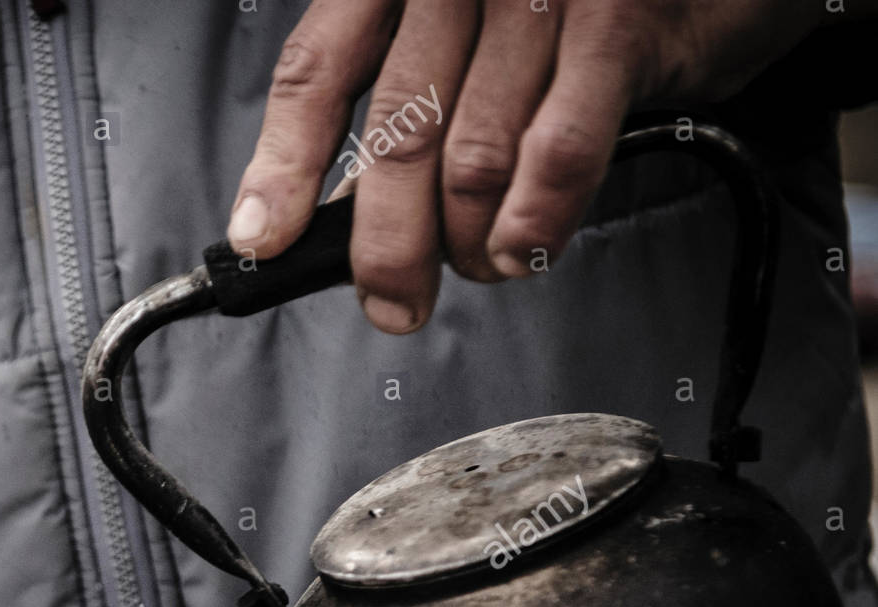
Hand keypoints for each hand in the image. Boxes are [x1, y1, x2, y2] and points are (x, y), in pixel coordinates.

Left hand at [228, 0, 821, 329]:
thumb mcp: (476, 21)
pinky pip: (557, 150)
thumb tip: (352, 201)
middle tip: (393, 304)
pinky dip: (533, 220)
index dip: (282, 165)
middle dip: (387, 246)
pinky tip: (520, 250)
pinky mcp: (618, 22)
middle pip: (396, 134)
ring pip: (471, 157)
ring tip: (481, 265)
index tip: (261, 239)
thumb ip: (417, 94)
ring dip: (466, 241)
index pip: (318, 71)